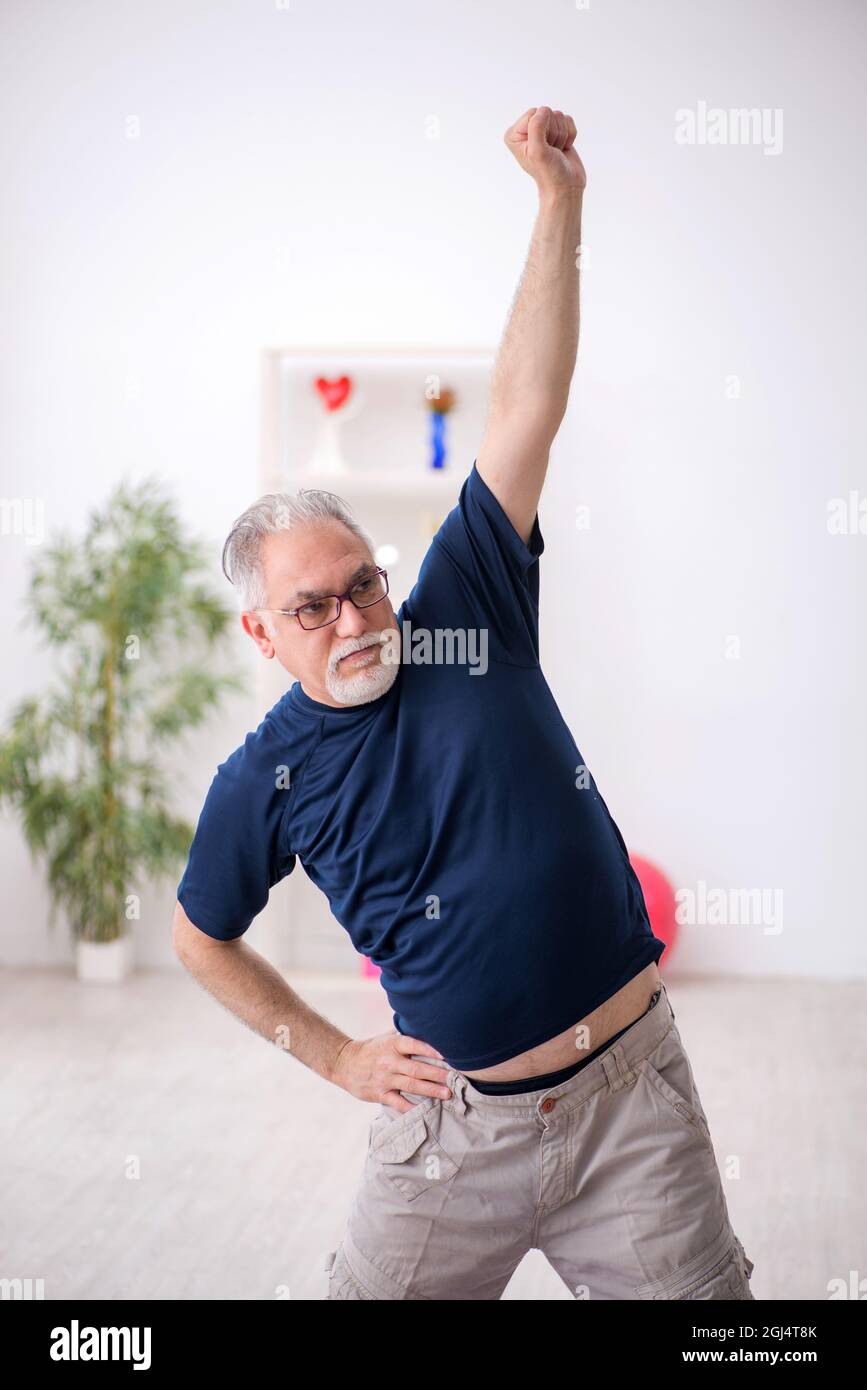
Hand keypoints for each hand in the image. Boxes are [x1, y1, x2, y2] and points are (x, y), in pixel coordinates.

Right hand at [331, 1031, 452, 1113]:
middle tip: (454, 1078)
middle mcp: (389, 1061)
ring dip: (431, 1090)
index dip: (430, 1049)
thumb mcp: (386, 1037)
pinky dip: (412, 1107)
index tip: (447, 1055)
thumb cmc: (371, 1049)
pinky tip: (425, 1110)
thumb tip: (429, 1032)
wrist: (344, 1063)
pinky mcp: (380, 1094)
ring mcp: (384, 1079)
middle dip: (437, 1074)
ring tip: (447, 1094)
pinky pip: (398, 1103)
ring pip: (411, 1086)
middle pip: (417, 1069)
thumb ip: (405, 1036)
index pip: (413, 1045)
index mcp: (391, 1044)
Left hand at [504, 106, 585, 197]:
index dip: (543, 130)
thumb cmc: (549, 173)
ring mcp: (542, 130)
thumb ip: (536, 127)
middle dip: (553, 132)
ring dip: (561, 135)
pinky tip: (563, 148)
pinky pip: (568, 120)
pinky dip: (570, 135)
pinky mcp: (557, 131)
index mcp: (514, 134)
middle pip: (546, 113)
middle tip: (551, 151)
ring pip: (558, 116)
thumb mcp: (537, 151)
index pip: (534, 113)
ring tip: (556, 151)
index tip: (542, 149)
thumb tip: (544, 110)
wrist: (566, 186)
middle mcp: (526, 130)